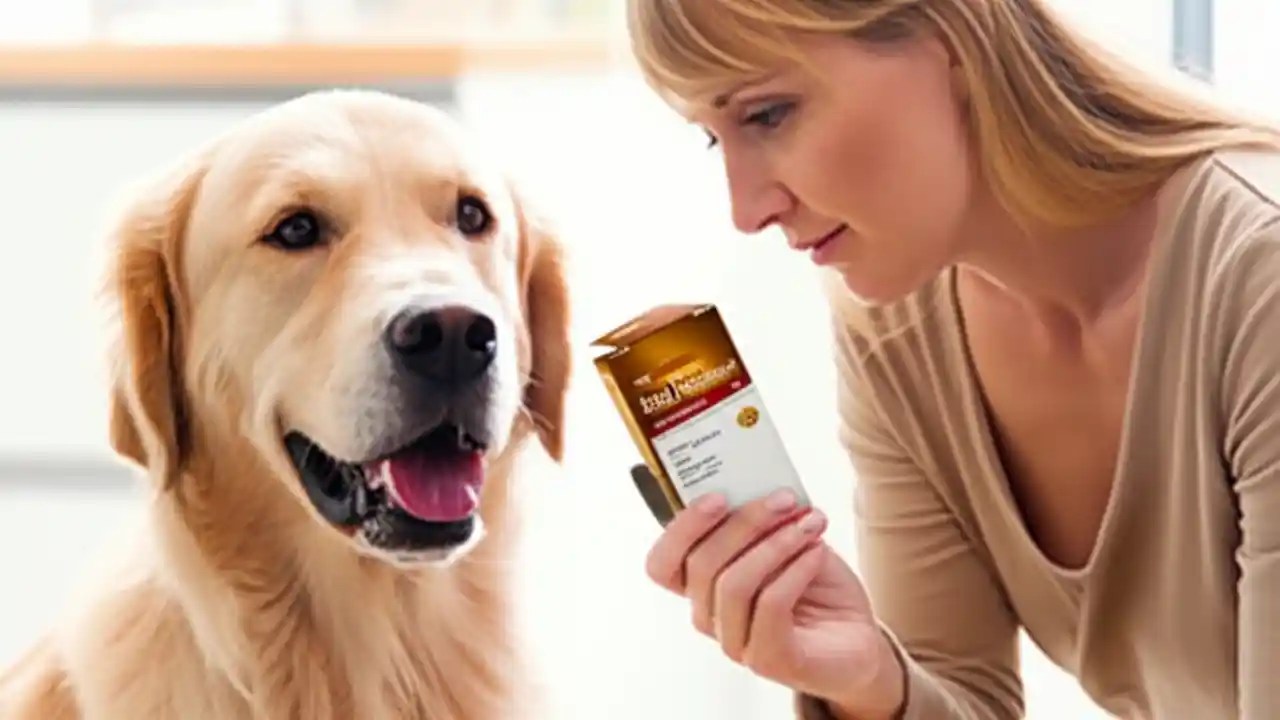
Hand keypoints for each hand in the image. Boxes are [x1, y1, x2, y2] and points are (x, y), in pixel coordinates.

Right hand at [637, 465, 904, 719]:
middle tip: (784, 499)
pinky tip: (818, 552)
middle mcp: (710, 617)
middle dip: (744, 523)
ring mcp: (736, 643)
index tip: (717, 495)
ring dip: (775, 544)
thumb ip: (762, 520)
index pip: (662, 565)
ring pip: (733, 584)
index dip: (680, 528)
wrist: (857, 637)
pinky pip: (770, 607)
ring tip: (810, 524)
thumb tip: (757, 484)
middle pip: (701, 566)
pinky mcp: (770, 660)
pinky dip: (795, 570)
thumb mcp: (785, 542)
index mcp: (701, 586)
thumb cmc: (814, 587)